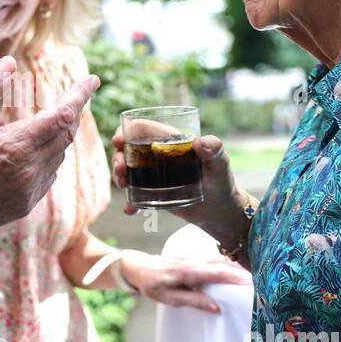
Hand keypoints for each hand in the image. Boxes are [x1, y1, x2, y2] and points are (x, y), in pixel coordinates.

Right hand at [0, 56, 99, 239]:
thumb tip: (9, 64)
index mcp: (13, 146)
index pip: (62, 115)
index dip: (80, 95)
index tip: (93, 80)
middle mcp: (28, 170)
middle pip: (65, 135)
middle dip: (71, 113)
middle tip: (72, 95)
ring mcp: (28, 192)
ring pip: (58, 157)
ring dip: (58, 136)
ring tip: (50, 120)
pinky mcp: (24, 207)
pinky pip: (48, 177)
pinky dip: (48, 159)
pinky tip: (34, 151)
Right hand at [111, 128, 249, 242]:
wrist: (220, 211)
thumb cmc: (222, 182)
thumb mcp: (220, 164)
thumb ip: (215, 150)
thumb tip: (199, 141)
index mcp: (171, 141)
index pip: (143, 129)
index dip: (126, 131)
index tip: (119, 140)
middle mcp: (159, 156)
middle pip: (129, 150)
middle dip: (118, 157)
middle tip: (120, 170)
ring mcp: (154, 175)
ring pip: (128, 171)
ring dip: (119, 176)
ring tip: (123, 186)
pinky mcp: (153, 193)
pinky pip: (135, 194)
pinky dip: (129, 201)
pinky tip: (130, 210)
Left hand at [119, 250, 251, 312]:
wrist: (141, 267)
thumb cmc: (154, 285)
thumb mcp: (170, 298)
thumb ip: (194, 301)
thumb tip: (217, 308)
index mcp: (187, 271)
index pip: (215, 272)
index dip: (233, 277)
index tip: (250, 282)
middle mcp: (194, 260)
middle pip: (223, 264)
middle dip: (242, 271)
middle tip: (262, 280)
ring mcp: (196, 256)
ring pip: (222, 260)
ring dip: (239, 267)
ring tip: (257, 275)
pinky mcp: (197, 256)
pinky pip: (217, 259)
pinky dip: (231, 264)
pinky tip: (242, 270)